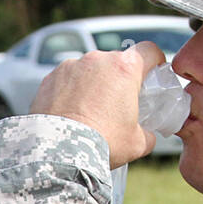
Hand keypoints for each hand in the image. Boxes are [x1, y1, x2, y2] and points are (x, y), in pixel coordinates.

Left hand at [29, 41, 165, 167]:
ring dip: (92, 84)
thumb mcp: (137, 143)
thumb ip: (147, 133)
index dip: (153, 61)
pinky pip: (66, 80)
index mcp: (124, 68)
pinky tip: (69, 113)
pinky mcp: (49, 78)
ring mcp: (70, 66)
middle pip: (116, 61)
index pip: (148, 51)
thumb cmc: (100, 144)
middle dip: (119, 78)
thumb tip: (147, 135)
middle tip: (117, 102)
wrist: (58, 152)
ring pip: (89, 70)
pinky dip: (70, 91)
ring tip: (89, 111)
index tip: (151, 73)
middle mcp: (97, 60)